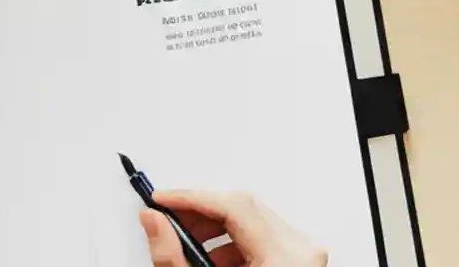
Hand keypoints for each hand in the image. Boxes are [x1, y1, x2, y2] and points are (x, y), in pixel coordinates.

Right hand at [139, 190, 327, 266]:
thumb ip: (172, 258)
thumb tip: (154, 224)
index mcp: (285, 258)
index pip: (233, 207)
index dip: (192, 198)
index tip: (164, 200)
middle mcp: (302, 253)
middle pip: (242, 210)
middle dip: (199, 214)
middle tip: (168, 221)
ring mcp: (304, 258)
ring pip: (251, 223)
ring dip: (214, 232)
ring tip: (185, 250)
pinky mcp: (298, 264)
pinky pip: (261, 241)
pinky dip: (231, 248)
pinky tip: (210, 264)